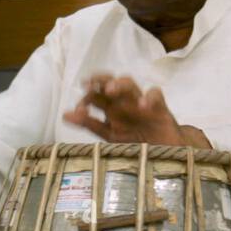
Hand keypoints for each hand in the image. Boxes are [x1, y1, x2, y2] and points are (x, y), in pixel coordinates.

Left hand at [63, 73, 210, 147]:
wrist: (166, 151)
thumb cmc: (136, 140)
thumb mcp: (110, 134)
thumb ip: (89, 123)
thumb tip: (64, 114)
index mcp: (111, 107)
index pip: (95, 94)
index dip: (86, 98)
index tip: (79, 109)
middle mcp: (124, 101)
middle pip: (110, 82)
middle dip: (99, 80)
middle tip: (89, 84)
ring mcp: (141, 102)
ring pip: (130, 84)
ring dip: (119, 84)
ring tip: (110, 90)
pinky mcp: (160, 107)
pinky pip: (156, 95)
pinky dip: (149, 97)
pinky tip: (143, 105)